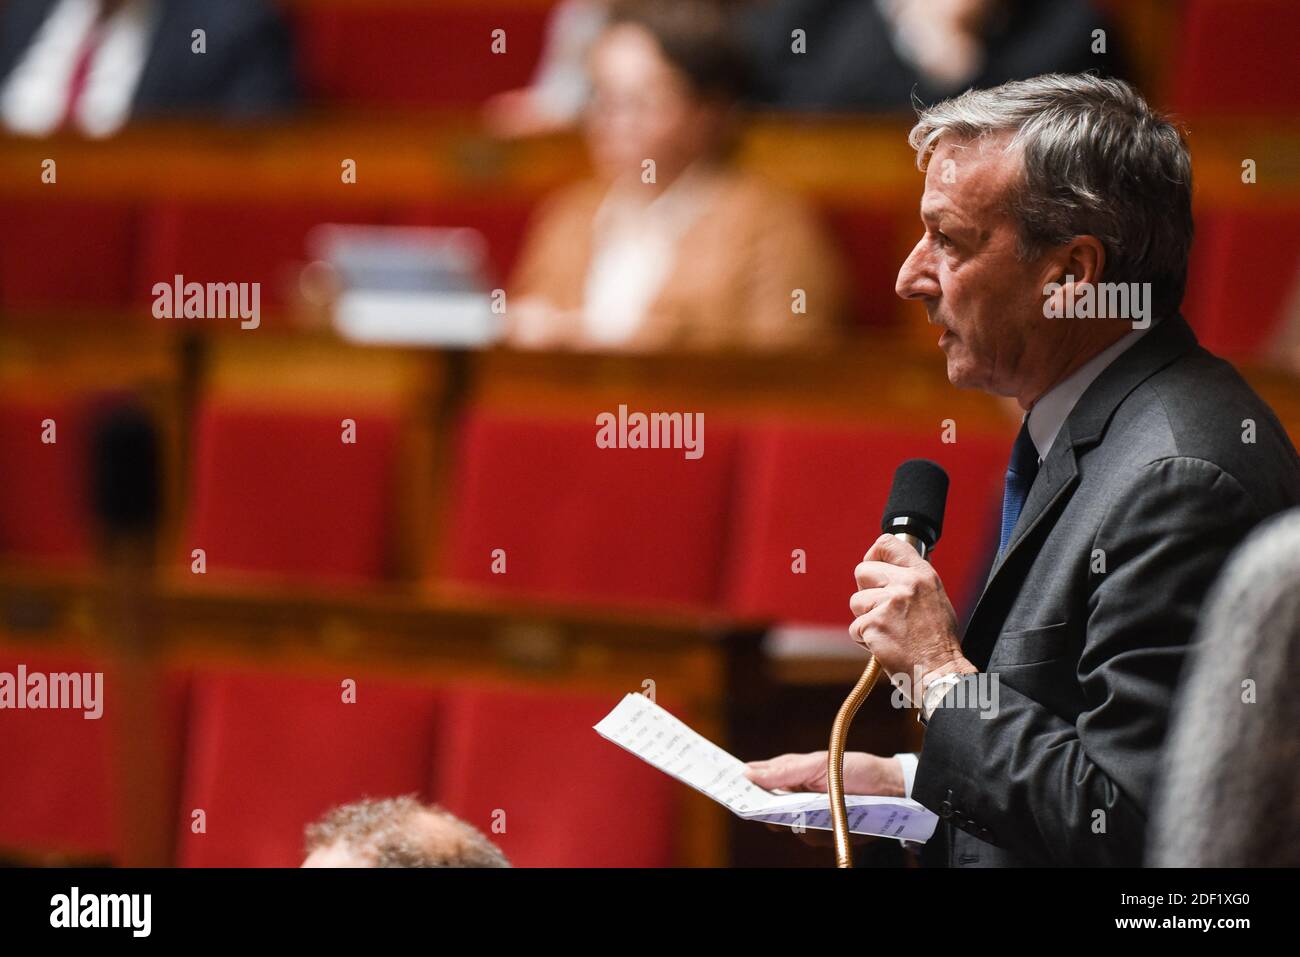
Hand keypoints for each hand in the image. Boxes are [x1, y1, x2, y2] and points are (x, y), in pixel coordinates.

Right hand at [745, 752, 903, 848]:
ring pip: (789, 828)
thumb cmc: (853, 767)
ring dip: (804, 820)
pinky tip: (837, 817)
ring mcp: (808, 816)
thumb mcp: (817, 763)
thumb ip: (783, 770)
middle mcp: (793, 798)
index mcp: (787, 775)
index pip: (756, 782)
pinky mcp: (824, 832)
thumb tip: (747, 772)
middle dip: (771, 812)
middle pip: (767, 812)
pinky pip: (811, 838)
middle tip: (783, 806)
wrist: (890, 788)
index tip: (725, 788)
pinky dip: (823, 830)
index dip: (740, 786)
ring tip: (824, 806)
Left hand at [849, 534, 974, 704]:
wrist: (941, 672)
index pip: (888, 543)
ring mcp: (889, 603)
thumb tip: (888, 572)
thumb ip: (912, 582)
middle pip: (862, 570)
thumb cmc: (939, 642)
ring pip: (856, 601)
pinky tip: (885, 645)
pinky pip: (855, 627)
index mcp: (922, 574)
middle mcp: (906, 584)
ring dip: (866, 618)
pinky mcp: (874, 624)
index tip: (873, 567)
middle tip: (881, 609)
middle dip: (866, 591)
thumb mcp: (935, 598)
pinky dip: (865, 639)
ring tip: (888, 631)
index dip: (874, 555)